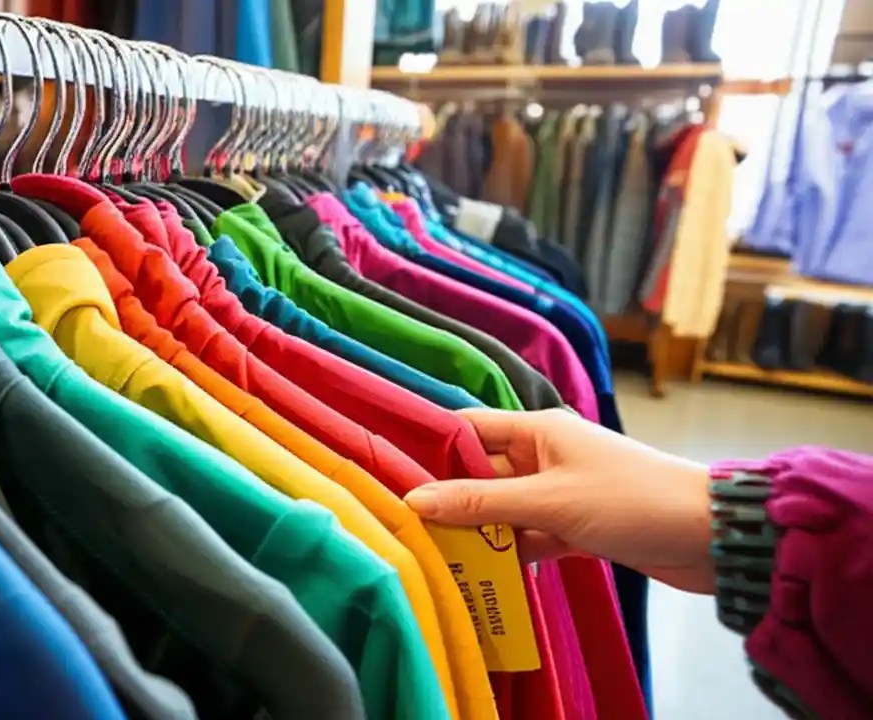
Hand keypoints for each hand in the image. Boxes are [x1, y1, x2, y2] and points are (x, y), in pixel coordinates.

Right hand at [405, 409, 715, 593]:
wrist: (711, 537)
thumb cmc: (632, 501)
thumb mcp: (548, 502)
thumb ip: (481, 503)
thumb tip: (415, 500)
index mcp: (538, 430)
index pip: (468, 429)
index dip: (430, 446)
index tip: (390, 470)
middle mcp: (544, 456)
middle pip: (480, 472)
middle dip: (448, 498)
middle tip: (405, 524)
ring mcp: (560, 492)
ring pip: (501, 509)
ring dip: (477, 531)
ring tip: (435, 554)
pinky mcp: (575, 526)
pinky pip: (526, 536)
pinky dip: (508, 553)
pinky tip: (483, 574)